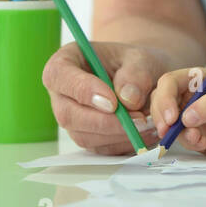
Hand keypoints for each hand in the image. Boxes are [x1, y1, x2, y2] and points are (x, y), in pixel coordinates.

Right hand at [42, 41, 168, 153]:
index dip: (83, 90)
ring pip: (84, 136)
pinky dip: (123, 144)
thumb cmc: (134, 63)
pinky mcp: (86, 136)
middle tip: (137, 119)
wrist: (142, 79)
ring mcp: (72, 118)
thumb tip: (128, 99)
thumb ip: (135, 74)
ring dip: (117, 134)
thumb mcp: (140, 58)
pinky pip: (99, 148)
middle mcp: (62, 92)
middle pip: (68, 113)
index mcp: (65, 61)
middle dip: (104, 121)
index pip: (59, 75)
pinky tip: (143, 133)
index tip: (113, 102)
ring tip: (146, 123)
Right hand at [150, 68, 205, 157]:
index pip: (170, 83)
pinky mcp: (200, 137)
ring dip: (177, 133)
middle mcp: (192, 98)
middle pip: (162, 103)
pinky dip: (189, 143)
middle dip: (161, 117)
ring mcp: (194, 118)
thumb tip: (185, 118)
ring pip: (170, 124)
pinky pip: (184, 140)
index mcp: (199, 80)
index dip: (165, 98)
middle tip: (168, 130)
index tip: (171, 116)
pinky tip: (204, 143)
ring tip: (197, 138)